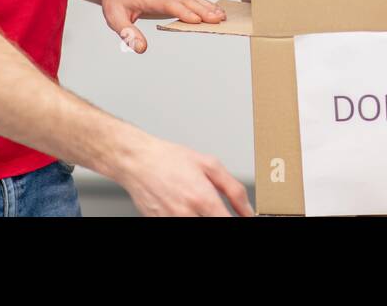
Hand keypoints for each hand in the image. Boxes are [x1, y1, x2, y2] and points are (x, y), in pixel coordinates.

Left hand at [95, 0, 224, 53]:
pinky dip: (205, 5)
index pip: (171, 5)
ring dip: (208, 7)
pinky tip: (215, 11)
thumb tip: (141, 48)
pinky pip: (192, 0)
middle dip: (204, 10)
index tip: (198, 21)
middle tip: (219, 20)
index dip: (184, 12)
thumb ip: (127, 33)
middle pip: (188, 1)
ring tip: (223, 17)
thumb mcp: (114, 17)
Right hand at [116, 134, 253, 216]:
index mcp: (202, 198)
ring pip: (197, 227)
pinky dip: (187, 217)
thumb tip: (248, 210)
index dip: (240, 222)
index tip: (242, 219)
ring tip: (199, 206)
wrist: (139, 162)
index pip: (228, 222)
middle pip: (213, 227)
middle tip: (217, 209)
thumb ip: (234, 189)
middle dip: (220, 219)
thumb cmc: (171, 160)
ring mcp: (171, 221)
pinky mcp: (160, 224)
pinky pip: (180, 224)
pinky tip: (185, 208)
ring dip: (202, 217)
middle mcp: (186, 214)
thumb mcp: (210, 165)